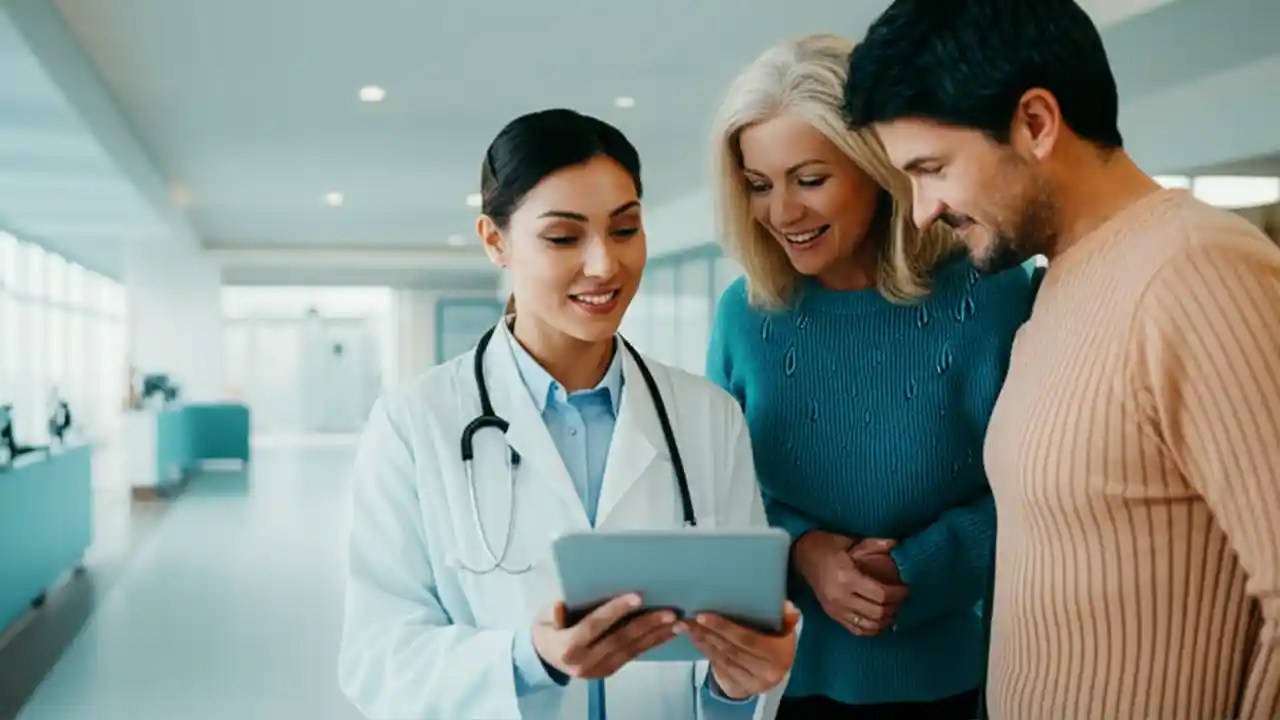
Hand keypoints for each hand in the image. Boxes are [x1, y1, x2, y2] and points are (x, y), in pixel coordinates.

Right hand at [531, 594, 679, 678]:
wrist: (543, 658)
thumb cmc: (546, 629)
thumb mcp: (542, 617)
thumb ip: (553, 612)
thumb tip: (561, 605)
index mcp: (568, 646)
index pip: (595, 625)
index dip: (615, 611)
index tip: (637, 597)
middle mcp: (585, 662)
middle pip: (620, 639)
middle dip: (647, 624)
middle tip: (670, 612)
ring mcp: (599, 669)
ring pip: (631, 650)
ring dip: (657, 635)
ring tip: (677, 623)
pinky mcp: (608, 671)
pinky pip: (632, 655)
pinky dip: (651, 643)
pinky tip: (667, 633)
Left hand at [685, 602, 800, 699]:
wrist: (772, 672)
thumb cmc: (777, 642)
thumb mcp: (786, 629)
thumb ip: (787, 617)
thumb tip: (787, 606)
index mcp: (779, 655)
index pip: (748, 640)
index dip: (725, 628)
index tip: (704, 615)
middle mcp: (767, 672)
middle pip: (732, 650)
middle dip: (709, 633)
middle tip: (690, 618)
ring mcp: (752, 683)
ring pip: (723, 659)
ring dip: (704, 641)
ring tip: (688, 626)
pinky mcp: (739, 688)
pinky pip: (719, 667)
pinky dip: (706, 652)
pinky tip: (696, 639)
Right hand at [792, 531, 906, 636]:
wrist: (801, 556)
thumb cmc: (825, 546)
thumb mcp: (848, 541)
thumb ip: (873, 544)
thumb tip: (896, 543)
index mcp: (846, 578)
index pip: (880, 594)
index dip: (898, 593)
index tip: (906, 588)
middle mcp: (840, 597)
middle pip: (877, 612)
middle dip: (895, 607)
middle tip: (902, 598)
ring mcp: (835, 609)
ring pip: (869, 624)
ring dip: (886, 620)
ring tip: (894, 609)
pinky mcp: (832, 615)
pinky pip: (856, 629)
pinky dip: (872, 628)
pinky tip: (880, 621)